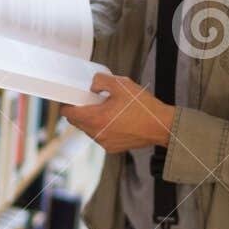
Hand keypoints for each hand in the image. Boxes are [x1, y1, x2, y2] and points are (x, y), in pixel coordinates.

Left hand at [59, 74, 173, 152]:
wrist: (161, 126)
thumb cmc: (144, 108)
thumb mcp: (122, 85)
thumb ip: (101, 81)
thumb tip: (92, 85)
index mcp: (96, 119)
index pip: (69, 114)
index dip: (67, 105)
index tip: (70, 99)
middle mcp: (98, 134)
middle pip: (78, 123)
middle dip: (80, 111)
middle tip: (90, 100)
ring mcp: (105, 143)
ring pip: (89, 130)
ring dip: (92, 120)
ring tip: (106, 109)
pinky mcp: (113, 148)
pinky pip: (100, 136)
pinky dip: (103, 128)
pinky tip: (115, 119)